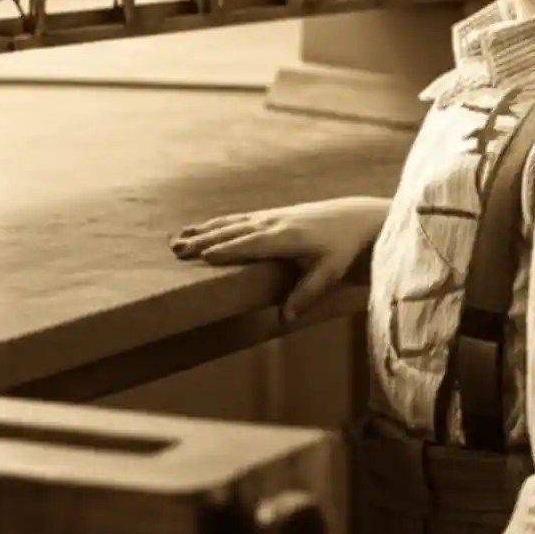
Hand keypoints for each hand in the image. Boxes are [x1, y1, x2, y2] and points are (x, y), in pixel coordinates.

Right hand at [169, 197, 388, 321]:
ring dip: (203, 231)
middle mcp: (274, 223)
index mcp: (286, 237)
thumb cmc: (344, 248)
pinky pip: (239, 218)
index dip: (227, 250)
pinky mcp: (272, 215)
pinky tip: (203, 228)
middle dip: (204, 240)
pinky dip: (217, 223)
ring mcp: (271, 216)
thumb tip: (284, 318)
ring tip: (177, 238)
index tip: (201, 257)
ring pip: (231, 223)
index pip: (250, 244)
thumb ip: (307, 294)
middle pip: (233, 232)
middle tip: (177, 250)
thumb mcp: (332, 273)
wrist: (357, 218)